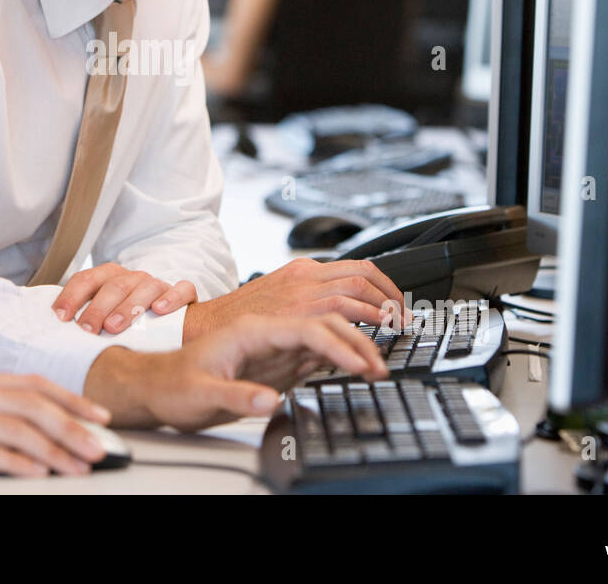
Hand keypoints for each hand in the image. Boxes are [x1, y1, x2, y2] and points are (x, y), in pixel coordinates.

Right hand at [0, 372, 111, 491]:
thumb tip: (15, 435)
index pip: (31, 383)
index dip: (70, 398)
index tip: (98, 415)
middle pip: (33, 402)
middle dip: (73, 424)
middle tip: (101, 446)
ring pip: (16, 426)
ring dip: (55, 447)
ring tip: (80, 465)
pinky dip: (17, 462)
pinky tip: (38, 474)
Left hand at [52, 261, 197, 334]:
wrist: (175, 328)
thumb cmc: (130, 328)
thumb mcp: (104, 322)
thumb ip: (85, 323)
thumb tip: (51, 335)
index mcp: (109, 278)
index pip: (86, 279)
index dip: (71, 296)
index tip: (59, 317)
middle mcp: (133, 278)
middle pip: (114, 285)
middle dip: (97, 307)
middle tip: (86, 329)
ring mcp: (159, 285)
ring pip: (145, 287)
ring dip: (128, 306)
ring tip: (114, 326)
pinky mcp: (185, 295)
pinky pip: (182, 289)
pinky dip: (171, 297)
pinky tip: (159, 310)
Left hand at [85, 314, 387, 431]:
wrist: (159, 383)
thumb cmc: (174, 384)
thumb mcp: (199, 394)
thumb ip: (235, 397)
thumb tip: (268, 401)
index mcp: (251, 328)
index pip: (308, 327)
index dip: (338, 345)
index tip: (361, 365)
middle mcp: (267, 326)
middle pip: (325, 318)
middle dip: (358, 339)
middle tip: (380, 366)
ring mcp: (275, 338)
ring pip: (327, 326)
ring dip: (356, 339)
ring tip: (377, 362)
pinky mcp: (277, 353)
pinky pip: (317, 344)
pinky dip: (342, 351)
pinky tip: (357, 363)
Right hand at [181, 257, 409, 343]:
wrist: (204, 328)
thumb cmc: (236, 322)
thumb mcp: (277, 302)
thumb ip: (309, 307)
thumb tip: (342, 323)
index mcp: (301, 271)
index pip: (356, 268)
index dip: (384, 287)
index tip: (396, 305)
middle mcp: (304, 277)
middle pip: (364, 274)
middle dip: (392, 297)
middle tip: (403, 318)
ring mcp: (301, 293)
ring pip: (358, 290)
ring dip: (384, 311)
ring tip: (395, 330)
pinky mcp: (296, 312)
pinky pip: (342, 311)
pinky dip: (365, 323)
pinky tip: (374, 339)